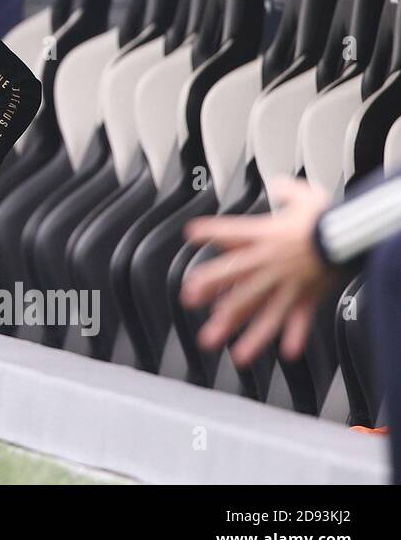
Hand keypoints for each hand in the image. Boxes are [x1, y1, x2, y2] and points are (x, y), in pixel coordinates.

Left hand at [180, 177, 333, 366]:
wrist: (351, 235)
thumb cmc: (328, 217)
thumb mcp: (307, 197)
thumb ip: (288, 192)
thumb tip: (279, 185)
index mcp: (267, 236)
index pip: (232, 230)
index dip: (210, 230)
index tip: (190, 233)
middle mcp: (270, 263)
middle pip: (234, 278)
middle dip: (210, 290)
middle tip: (188, 301)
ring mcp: (287, 283)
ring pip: (261, 311)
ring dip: (248, 334)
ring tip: (236, 354)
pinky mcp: (308, 296)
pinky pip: (299, 319)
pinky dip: (296, 336)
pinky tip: (288, 353)